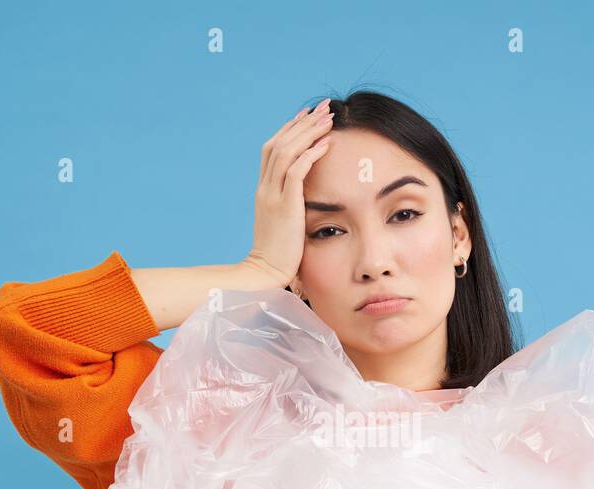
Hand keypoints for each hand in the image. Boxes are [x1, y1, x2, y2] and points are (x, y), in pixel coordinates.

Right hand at [243, 98, 333, 287]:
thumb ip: (291, 206)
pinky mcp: (283, 207)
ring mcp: (271, 196)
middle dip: (302, 123)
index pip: (273, 149)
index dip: (290, 129)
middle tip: (324, 108)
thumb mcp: (283, 224)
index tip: (308, 116)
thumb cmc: (279, 255)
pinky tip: (326, 144)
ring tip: (329, 119)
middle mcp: (265, 188)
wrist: (265, 275)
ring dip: (308, 132)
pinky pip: (296, 172)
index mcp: (264, 190)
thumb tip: (308, 198)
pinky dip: (310, 155)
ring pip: (286, 152)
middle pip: (279, 143)